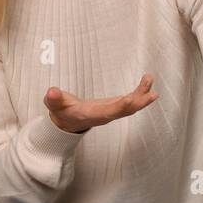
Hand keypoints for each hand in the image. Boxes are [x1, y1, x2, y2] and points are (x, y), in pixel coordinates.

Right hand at [43, 73, 157, 133]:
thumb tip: (51, 91)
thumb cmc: (61, 112)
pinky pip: (130, 102)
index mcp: (91, 115)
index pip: (107, 112)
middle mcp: (104, 115)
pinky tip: (148, 85)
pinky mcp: (114, 106)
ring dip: (142, 95)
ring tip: (150, 80)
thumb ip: (54, 99)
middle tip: (151, 92)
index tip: (129, 100)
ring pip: (130, 106)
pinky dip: (139, 94)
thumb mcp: (54, 105)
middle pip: (124, 111)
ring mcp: (111, 112)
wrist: (66, 122)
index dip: (119, 107)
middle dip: (138, 102)